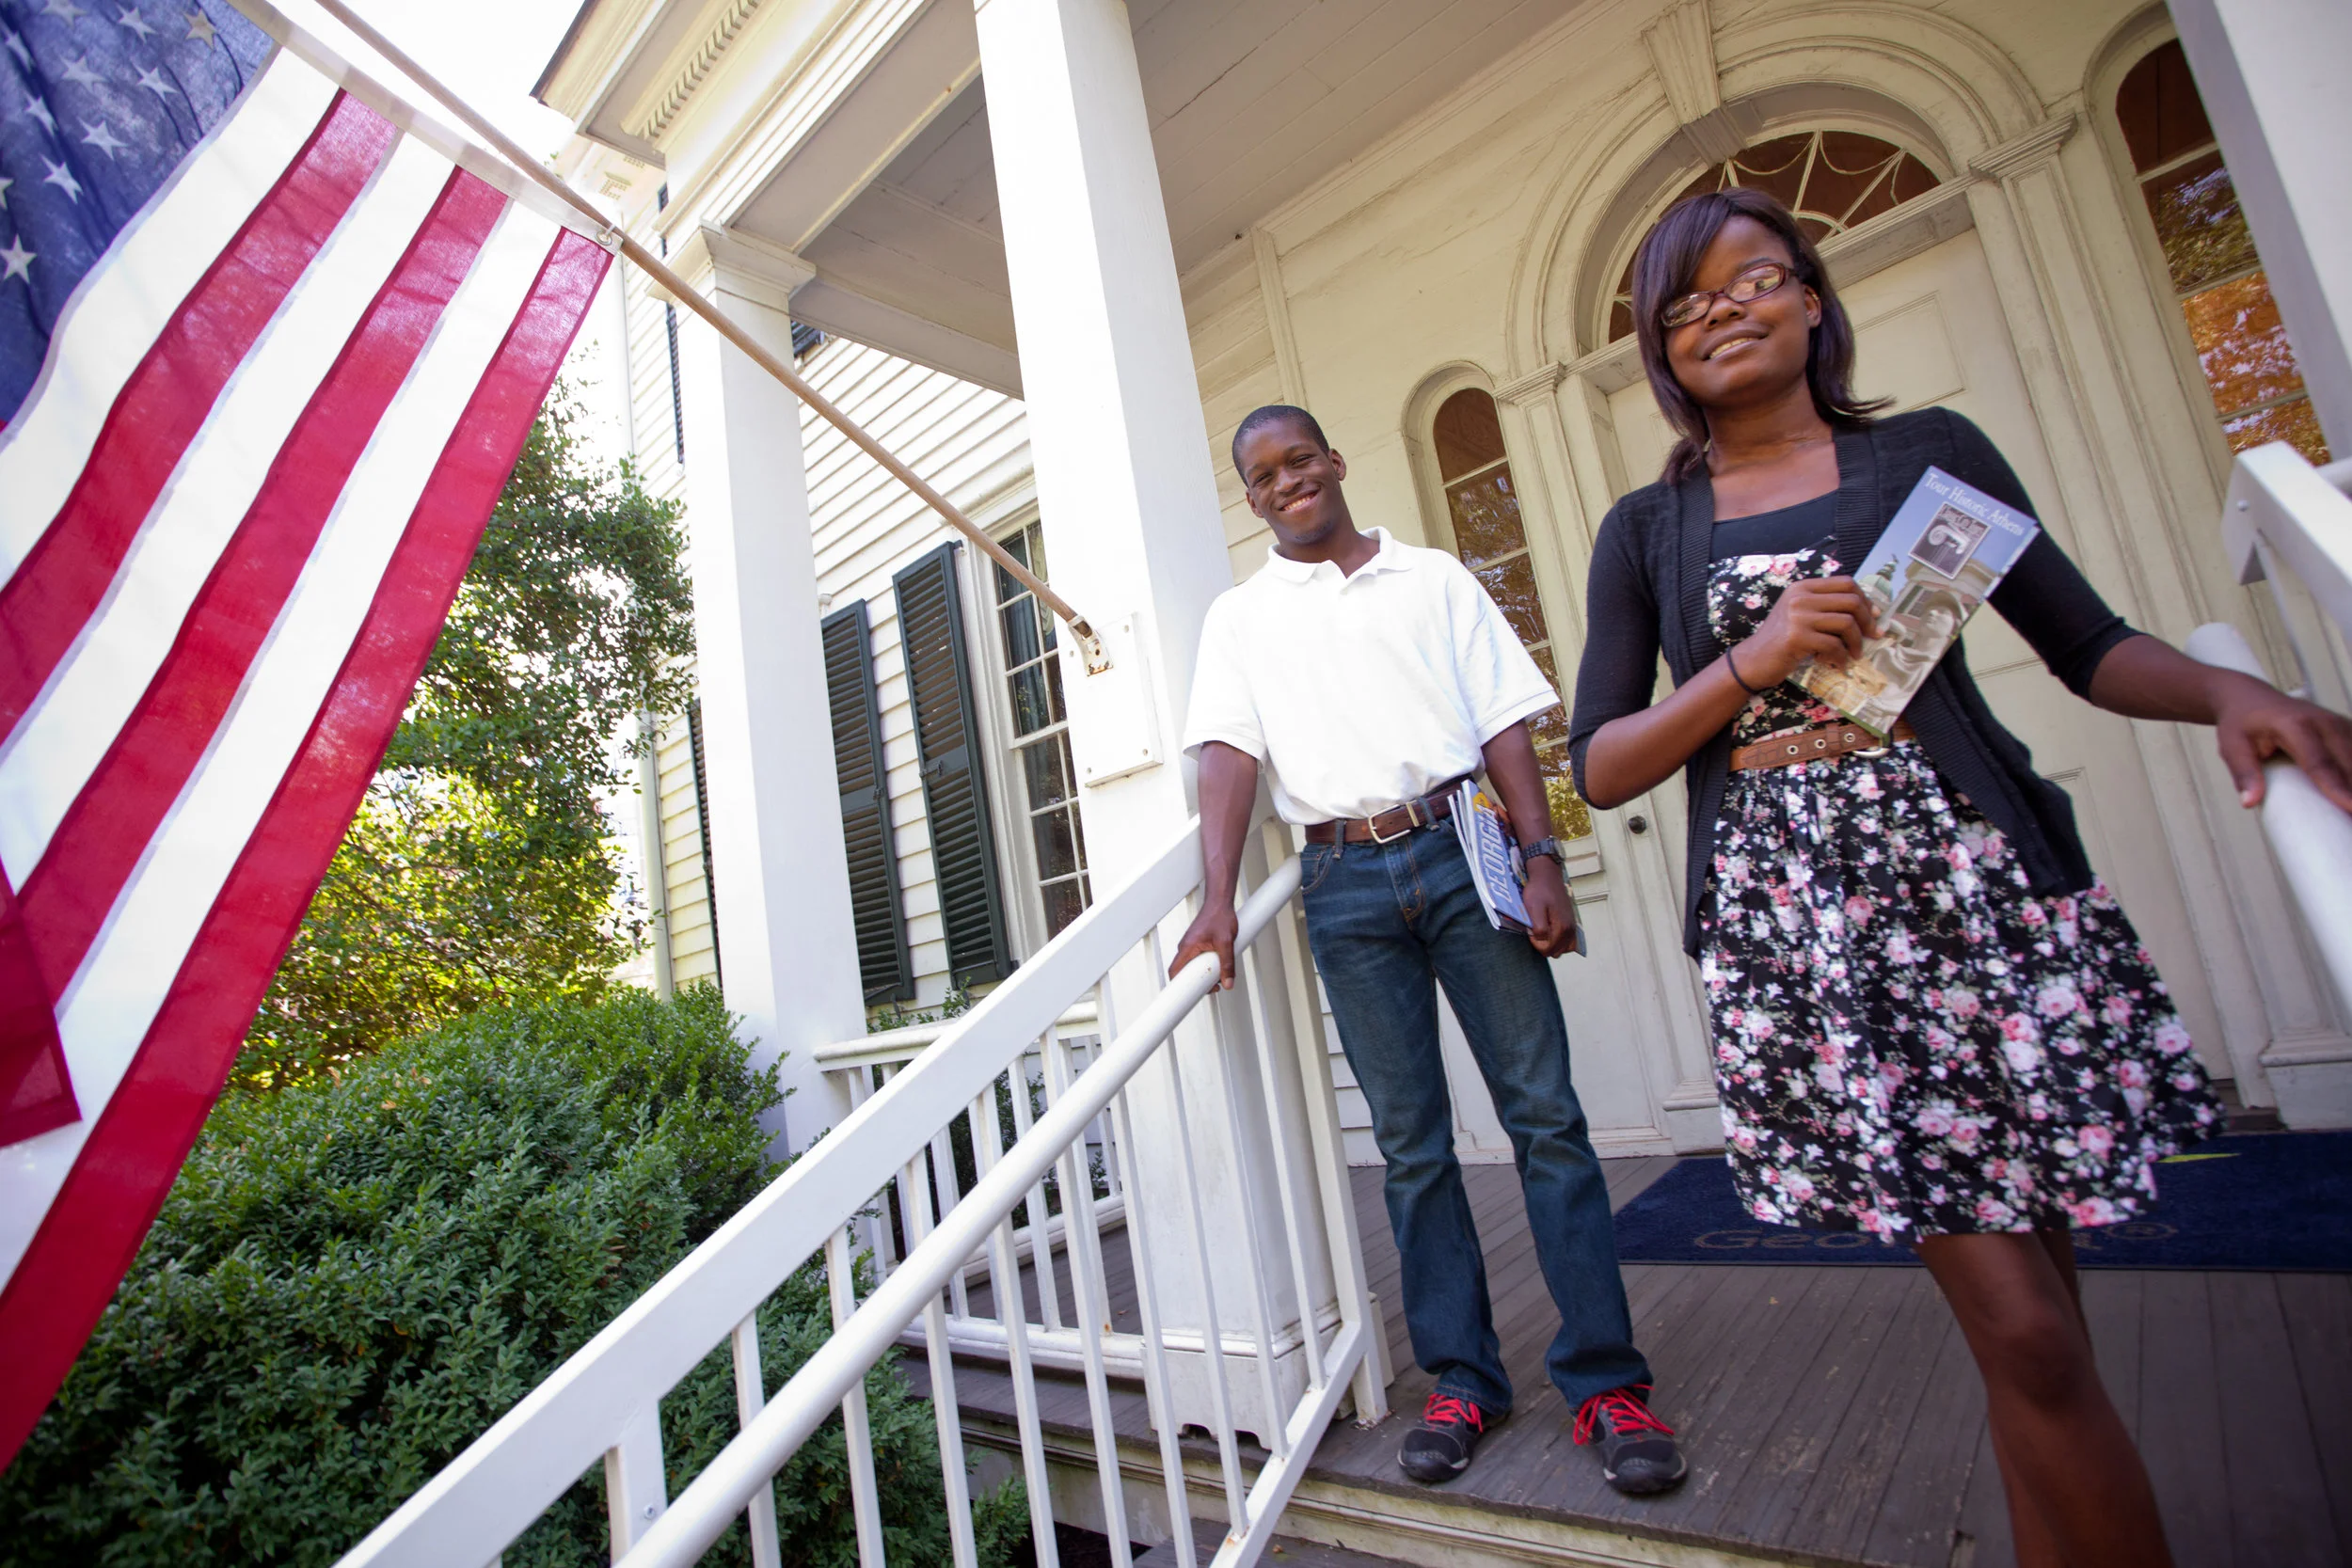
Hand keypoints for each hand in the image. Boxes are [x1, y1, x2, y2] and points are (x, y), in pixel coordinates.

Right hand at [1169, 900, 1238, 990]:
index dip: (1179, 987)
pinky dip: (1206, 966)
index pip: (1175, 972)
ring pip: (1192, 967)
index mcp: (1187, 948)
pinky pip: (1198, 960)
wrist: (1220, 902)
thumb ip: (1227, 964)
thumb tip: (1228, 983)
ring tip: (1219, 975)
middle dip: (1197, 983)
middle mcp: (1186, 948)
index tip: (1188, 996)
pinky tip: (1219, 965)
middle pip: (1184, 973)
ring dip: (1204, 974)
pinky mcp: (1197, 944)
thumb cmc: (1220, 917)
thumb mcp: (1226, 943)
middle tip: (1213, 987)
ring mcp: (1191, 946)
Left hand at [1521, 855, 1578, 957]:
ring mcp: (1573, 927)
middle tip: (1536, 928)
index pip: (1547, 950)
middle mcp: (1571, 930)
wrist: (1547, 876)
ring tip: (1543, 930)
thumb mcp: (1533, 908)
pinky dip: (1559, 941)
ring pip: (1562, 949)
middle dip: (1543, 944)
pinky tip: (1551, 931)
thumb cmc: (1538, 891)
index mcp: (1562, 928)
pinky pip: (1568, 942)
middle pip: (1555, 951)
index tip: (1531, 929)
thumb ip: (1539, 928)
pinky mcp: (1572, 923)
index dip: (1535, 942)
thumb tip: (1542, 941)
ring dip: (1551, 944)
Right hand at [1734, 576, 1880, 687]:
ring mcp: (1797, 616)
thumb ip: (1827, 607)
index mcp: (1803, 587)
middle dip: (1867, 622)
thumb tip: (1871, 611)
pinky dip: (1840, 657)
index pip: (1846, 583)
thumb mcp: (1802, 614)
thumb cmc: (1782, 640)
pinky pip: (1834, 645)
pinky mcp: (1797, 637)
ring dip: (1855, 643)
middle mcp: (1800, 597)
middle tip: (1872, 637)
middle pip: (1851, 601)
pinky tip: (1837, 663)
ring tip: (1853, 654)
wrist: (1754, 660)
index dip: (1866, 599)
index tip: (1874, 616)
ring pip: (1846, 623)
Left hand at [2212, 677, 2351, 812]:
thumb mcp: (2231, 746)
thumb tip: (2250, 802)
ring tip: (2351, 813)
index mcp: (2295, 726)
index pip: (2320, 763)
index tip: (2351, 809)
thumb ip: (2243, 773)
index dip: (2338, 788)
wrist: (2251, 698)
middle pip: (2349, 764)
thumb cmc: (2241, 723)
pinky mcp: (2346, 730)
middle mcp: (2323, 722)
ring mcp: (2339, 724)